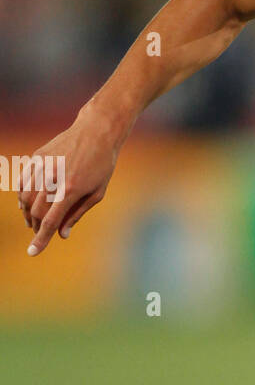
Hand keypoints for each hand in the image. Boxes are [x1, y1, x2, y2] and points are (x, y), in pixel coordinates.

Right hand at [16, 108, 119, 255]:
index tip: (32, 253)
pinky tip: (28, 201)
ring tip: (32, 220)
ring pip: (25, 197)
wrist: (95, 132)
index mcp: (71, 189)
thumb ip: (77, 214)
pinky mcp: (37, 157)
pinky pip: (22, 181)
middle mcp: (53, 178)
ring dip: (26, 212)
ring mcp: (43, 166)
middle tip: (39, 233)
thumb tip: (62, 235)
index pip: (50, 221)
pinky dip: (22, 194)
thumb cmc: (102, 165)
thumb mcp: (97, 193)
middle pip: (35, 211)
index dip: (41, 239)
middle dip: (35, 226)